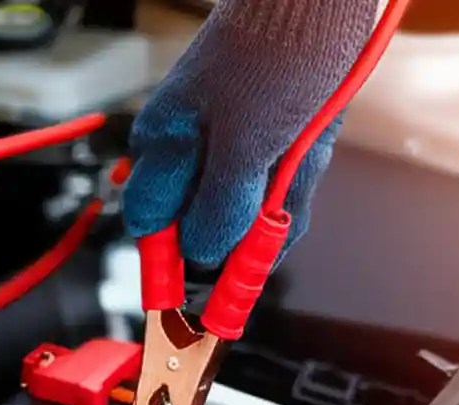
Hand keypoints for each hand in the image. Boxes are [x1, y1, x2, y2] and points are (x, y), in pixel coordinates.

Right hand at [122, 0, 375, 265]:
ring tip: (292, 159)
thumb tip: (204, 259)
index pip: (153, 227)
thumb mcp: (245, 144)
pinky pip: (277, 183)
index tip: (192, 301)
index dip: (175, 264)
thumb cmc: (277, 50)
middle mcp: (190, 145)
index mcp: (164, 143)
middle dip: (242, 230)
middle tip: (266, 216)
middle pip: (206, 223)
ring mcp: (230, 141)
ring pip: (247, 207)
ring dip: (277, 204)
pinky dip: (296, 184)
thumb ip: (220, 208)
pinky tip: (305, 155)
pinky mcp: (267, 135)